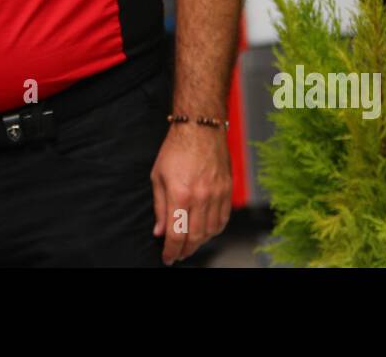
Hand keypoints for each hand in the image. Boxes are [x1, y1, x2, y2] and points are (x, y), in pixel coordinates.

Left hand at [150, 121, 231, 264]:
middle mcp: (201, 197)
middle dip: (185, 250)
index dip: (171, 251)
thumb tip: (160, 231)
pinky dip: (214, 230)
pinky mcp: (227, 190)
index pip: (176, 234)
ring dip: (200, 242)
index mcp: (180, 194)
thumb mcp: (158, 176)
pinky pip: (223, 219)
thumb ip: (160, 207)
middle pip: (195, 237)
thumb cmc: (176, 148)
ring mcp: (217, 194)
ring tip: (190, 244)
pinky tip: (206, 231)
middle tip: (178, 255)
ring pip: (211, 231)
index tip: (167, 258)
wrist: (200, 128)